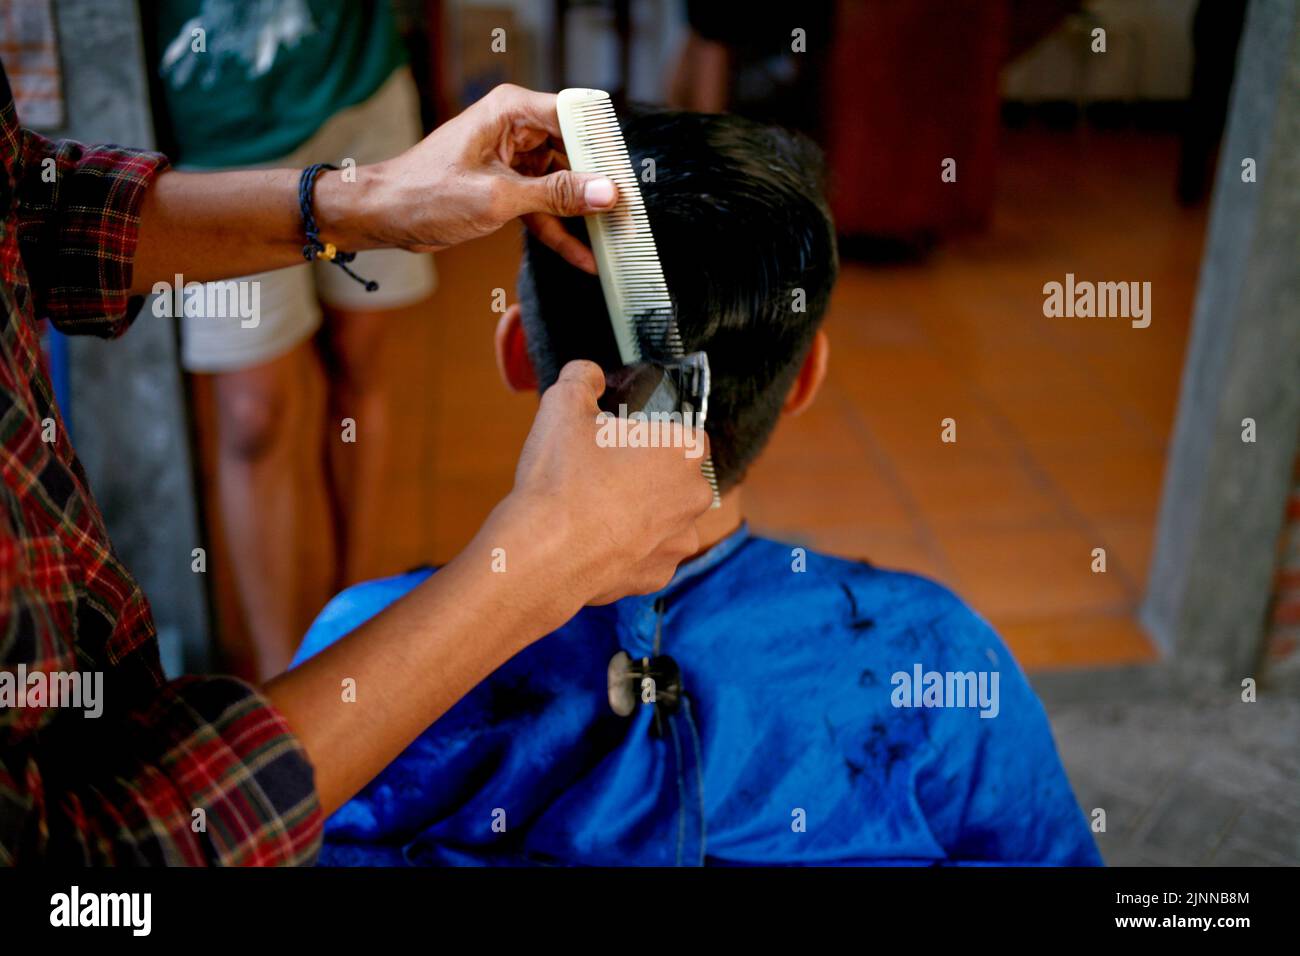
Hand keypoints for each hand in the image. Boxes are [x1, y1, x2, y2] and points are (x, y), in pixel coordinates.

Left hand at [367, 84, 617, 270]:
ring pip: (561, 186)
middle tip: (627, 215)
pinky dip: (560, 232)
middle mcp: (515, 129)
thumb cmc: (425, 193)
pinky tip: (584, 258)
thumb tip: (606, 192)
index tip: (626, 180)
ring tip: (614, 240)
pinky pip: (543, 209)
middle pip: (574, 153)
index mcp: (511, 111)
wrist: (384, 216)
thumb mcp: (499, 197)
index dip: (602, 150)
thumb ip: (556, 195)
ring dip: (582, 216)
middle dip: (598, 186)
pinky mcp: (507, 188)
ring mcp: (513, 160)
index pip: (574, 119)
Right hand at [496, 360, 714, 621]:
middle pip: (676, 477)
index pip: (686, 433)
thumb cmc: (560, 478)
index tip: (624, 440)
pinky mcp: (659, 576)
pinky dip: (627, 549)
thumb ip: (582, 378)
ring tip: (595, 511)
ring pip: (664, 517)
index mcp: (683, 450)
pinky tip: (595, 542)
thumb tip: (589, 374)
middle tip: (602, 473)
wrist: (542, 555)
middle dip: (647, 474)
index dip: (653, 434)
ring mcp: (680, 541)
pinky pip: (648, 555)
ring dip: (640, 514)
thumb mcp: (562, 405)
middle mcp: (695, 497)